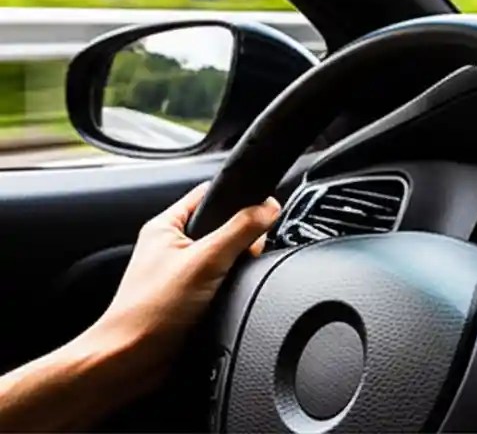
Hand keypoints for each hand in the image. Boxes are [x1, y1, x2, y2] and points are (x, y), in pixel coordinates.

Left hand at [0, 183, 279, 431]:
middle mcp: (171, 246)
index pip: (210, 194)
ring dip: (236, 266)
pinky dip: (230, 287)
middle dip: (241, 240)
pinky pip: (221, 281)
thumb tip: (269, 208)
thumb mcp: (205, 260)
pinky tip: (227, 297)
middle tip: (240, 256)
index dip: (239, 198)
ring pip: (224, 256)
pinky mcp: (188, 297)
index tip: (262, 210)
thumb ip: (240, 230)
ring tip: (228, 282)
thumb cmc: (149, 311)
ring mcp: (180, 273)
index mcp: (165, 225)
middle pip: (223, 226)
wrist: (132, 359)